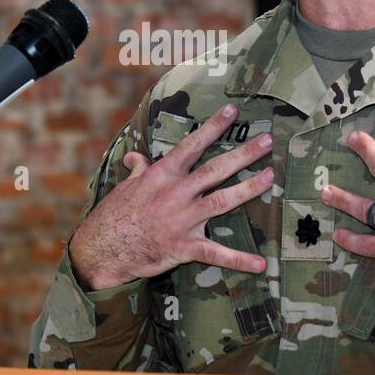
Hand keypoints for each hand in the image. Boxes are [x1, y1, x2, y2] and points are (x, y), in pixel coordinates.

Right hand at [70, 103, 273, 290]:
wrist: (104, 248)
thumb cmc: (114, 215)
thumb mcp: (126, 186)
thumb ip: (138, 170)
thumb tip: (135, 156)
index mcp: (163, 175)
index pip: (192, 145)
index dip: (213, 127)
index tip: (232, 110)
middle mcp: (177, 193)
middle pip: (216, 169)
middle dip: (244, 154)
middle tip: (267, 141)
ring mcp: (183, 220)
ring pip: (224, 201)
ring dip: (250, 189)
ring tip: (271, 177)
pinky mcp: (185, 247)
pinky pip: (217, 253)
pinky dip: (240, 260)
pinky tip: (261, 263)